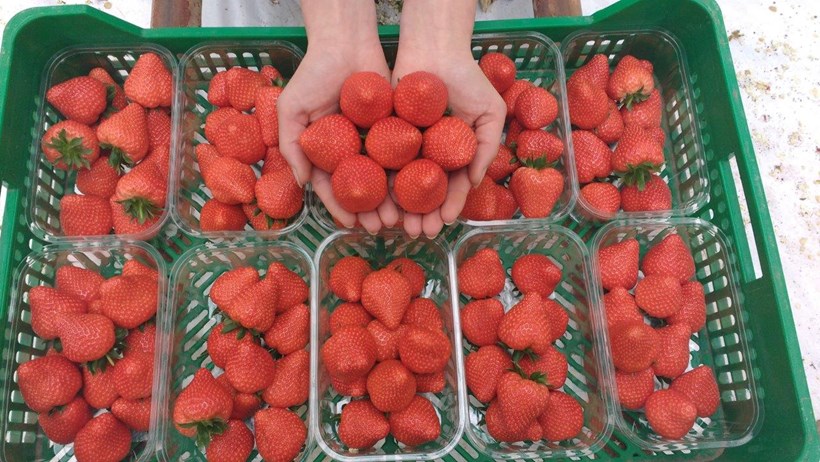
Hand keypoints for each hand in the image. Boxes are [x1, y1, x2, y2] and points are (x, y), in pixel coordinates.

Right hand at [278, 0, 398, 232]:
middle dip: (371, 210)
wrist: (347, 42)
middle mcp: (350, 150)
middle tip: (382, 227)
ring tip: (401, 217)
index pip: (333, 187)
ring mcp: (373, 141)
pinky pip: (402, 157)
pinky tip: (417, 191)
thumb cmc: (315, 73)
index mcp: (326, 151)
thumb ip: (292, 144)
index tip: (352, 224)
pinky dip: (409, 175)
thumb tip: (302, 182)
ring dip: (392, 200)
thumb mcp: (292, 108)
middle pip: (362, 188)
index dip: (341, 207)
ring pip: (385, 178)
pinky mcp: (395, 129)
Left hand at [392, 0, 506, 237]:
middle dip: (422, 214)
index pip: (451, 186)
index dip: (449, 206)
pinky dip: (379, 182)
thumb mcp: (490, 113)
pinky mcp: (383, 135)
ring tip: (397, 226)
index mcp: (453, 153)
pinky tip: (378, 200)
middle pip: (423, 191)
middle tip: (419, 233)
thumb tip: (473, 182)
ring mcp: (405, 146)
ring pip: (401, 183)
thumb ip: (487, 148)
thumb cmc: (466, 78)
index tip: (444, 224)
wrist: (433, 48)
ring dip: (400, 207)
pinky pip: (381, 163)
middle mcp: (429, 154)